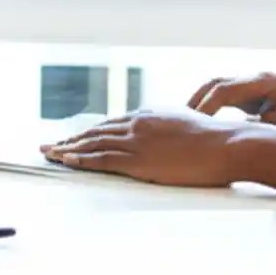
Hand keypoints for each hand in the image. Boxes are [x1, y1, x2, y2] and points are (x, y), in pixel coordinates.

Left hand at [39, 109, 275, 189]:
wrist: (226, 144)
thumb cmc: (214, 138)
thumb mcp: (185, 122)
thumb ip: (166, 126)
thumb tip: (162, 133)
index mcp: (148, 114)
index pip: (111, 123)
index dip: (89, 131)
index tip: (74, 136)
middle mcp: (137, 123)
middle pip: (95, 131)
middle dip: (70, 139)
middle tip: (49, 145)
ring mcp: (136, 141)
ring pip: (92, 144)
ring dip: (67, 149)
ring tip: (49, 154)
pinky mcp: (138, 160)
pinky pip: (101, 160)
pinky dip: (81, 160)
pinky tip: (67, 160)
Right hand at [187, 72, 275, 124]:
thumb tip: (261, 125)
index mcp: (263, 81)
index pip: (226, 90)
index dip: (208, 106)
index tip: (196, 122)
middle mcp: (253, 79)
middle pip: (214, 84)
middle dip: (195, 101)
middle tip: (179, 122)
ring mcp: (250, 85)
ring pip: (216, 88)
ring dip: (199, 102)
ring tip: (185, 123)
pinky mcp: (250, 95)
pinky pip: (223, 97)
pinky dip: (209, 106)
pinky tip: (202, 124)